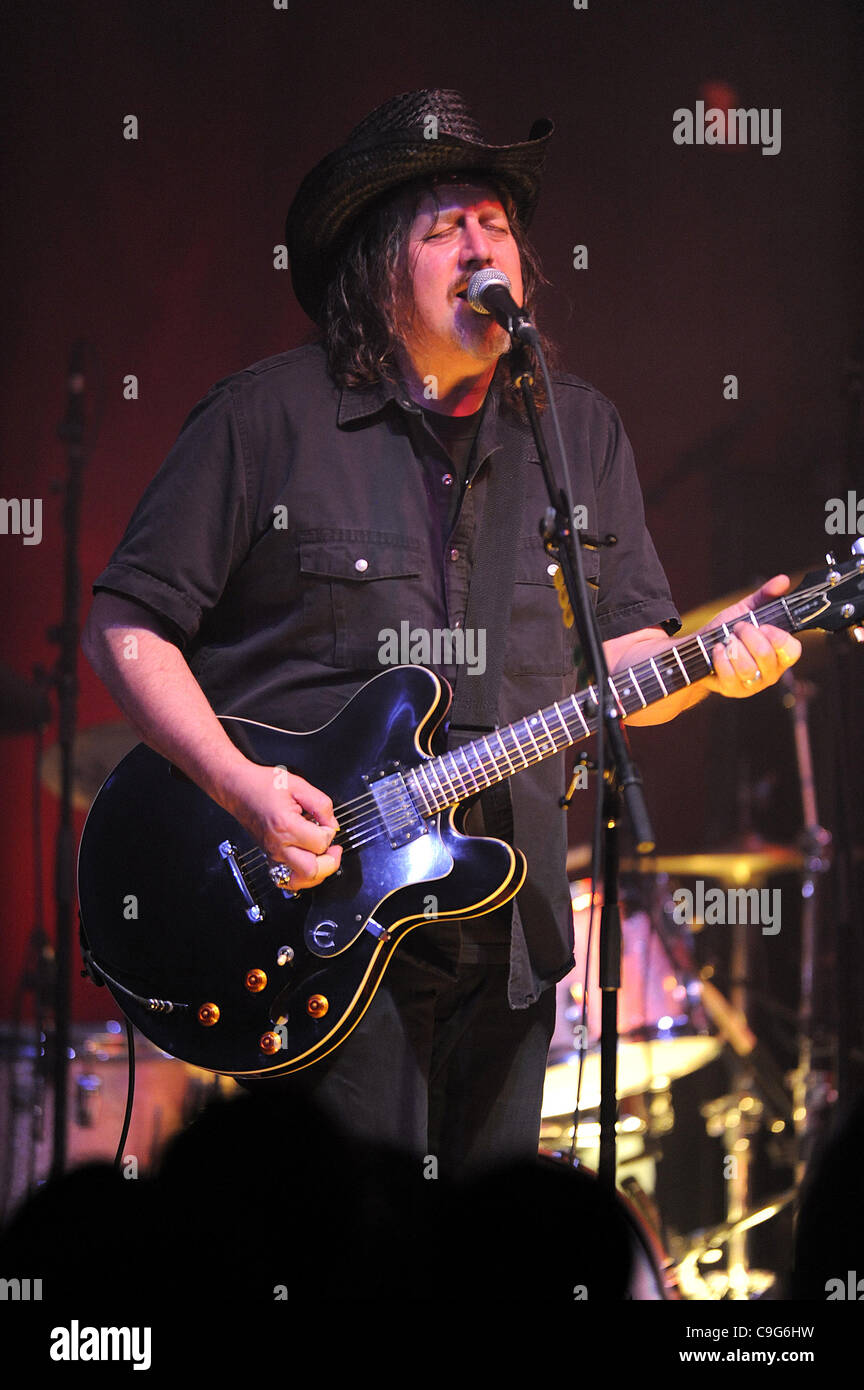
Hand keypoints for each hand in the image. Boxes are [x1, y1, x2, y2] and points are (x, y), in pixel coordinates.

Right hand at [220, 760, 341, 890]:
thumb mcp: (299, 785)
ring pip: (299, 881)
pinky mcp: (269, 857)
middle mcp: (278, 845)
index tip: (326, 823)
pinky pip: (286, 880)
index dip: (330, 832)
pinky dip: (301, 877)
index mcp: (286, 826)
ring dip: (317, 873)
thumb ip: (321, 804)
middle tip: (333, 848)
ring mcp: (272, 854)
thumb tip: (332, 824)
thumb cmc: (263, 785)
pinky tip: (308, 863)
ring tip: (323, 858)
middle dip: (329, 862)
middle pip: (311, 871)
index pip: (320, 843)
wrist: (238, 788)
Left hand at [702, 574, 801, 698]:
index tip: (761, 625)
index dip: (777, 636)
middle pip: (765, 654)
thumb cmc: (727, 630)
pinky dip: (721, 657)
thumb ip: (765, 596)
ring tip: (726, 639)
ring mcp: (752, 685)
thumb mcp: (746, 610)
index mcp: (780, 654)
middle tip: (737, 628)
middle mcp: (770, 673)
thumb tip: (783, 580)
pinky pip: (729, 675)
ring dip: (733, 646)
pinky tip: (718, 650)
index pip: (793, 650)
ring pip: (747, 666)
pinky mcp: (733, 691)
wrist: (699, 649)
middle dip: (747, 635)